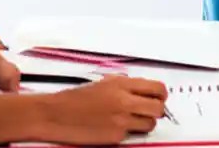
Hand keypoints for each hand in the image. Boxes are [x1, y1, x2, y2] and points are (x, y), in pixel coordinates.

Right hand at [32, 75, 168, 144]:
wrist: (57, 114)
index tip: (160, 97)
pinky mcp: (116, 136)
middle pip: (158, 108)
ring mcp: (121, 120)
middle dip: (157, 110)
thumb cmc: (75, 99)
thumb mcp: (103, 83)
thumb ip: (125, 86)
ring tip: (132, 120)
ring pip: (150, 124)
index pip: (157, 88)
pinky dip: (128, 132)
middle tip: (150, 110)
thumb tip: (144, 92)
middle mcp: (124, 101)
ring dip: (145, 123)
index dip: (161, 94)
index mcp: (121, 84)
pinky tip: (116, 127)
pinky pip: (133, 135)